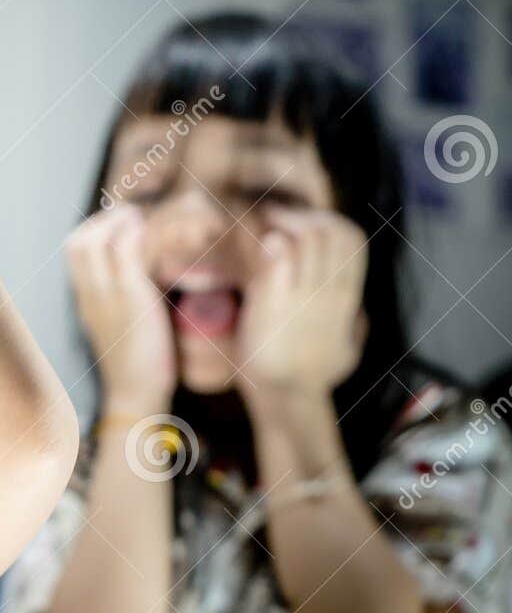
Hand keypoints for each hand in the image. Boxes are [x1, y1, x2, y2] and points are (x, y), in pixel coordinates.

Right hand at [66, 205, 175, 411]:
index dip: (91, 232)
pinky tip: (148, 232)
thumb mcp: (120, 330)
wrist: (135, 396)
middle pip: (77, 243)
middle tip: (127, 216)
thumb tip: (142, 283)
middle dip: (100, 220)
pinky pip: (124, 251)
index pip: (73, 255)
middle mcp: (88, 296)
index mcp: (84, 303)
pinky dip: (133, 234)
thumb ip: (121, 304)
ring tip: (138, 218)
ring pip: (95, 240)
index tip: (116, 226)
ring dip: (117, 221)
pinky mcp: (129, 297)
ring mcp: (105, 295)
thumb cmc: (136, 367)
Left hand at [237, 207, 366, 399]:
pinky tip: (252, 250)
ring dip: (277, 225)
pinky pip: (276, 250)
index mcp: (349, 294)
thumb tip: (360, 314)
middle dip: (296, 216)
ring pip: (304, 233)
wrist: (287, 396)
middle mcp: (333, 288)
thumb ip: (356, 326)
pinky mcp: (277, 297)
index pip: (350, 237)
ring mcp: (307, 291)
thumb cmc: (314, 376)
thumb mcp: (348, 349)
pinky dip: (264, 241)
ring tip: (257, 233)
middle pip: (327, 227)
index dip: (323, 221)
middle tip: (269, 222)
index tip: (295, 227)